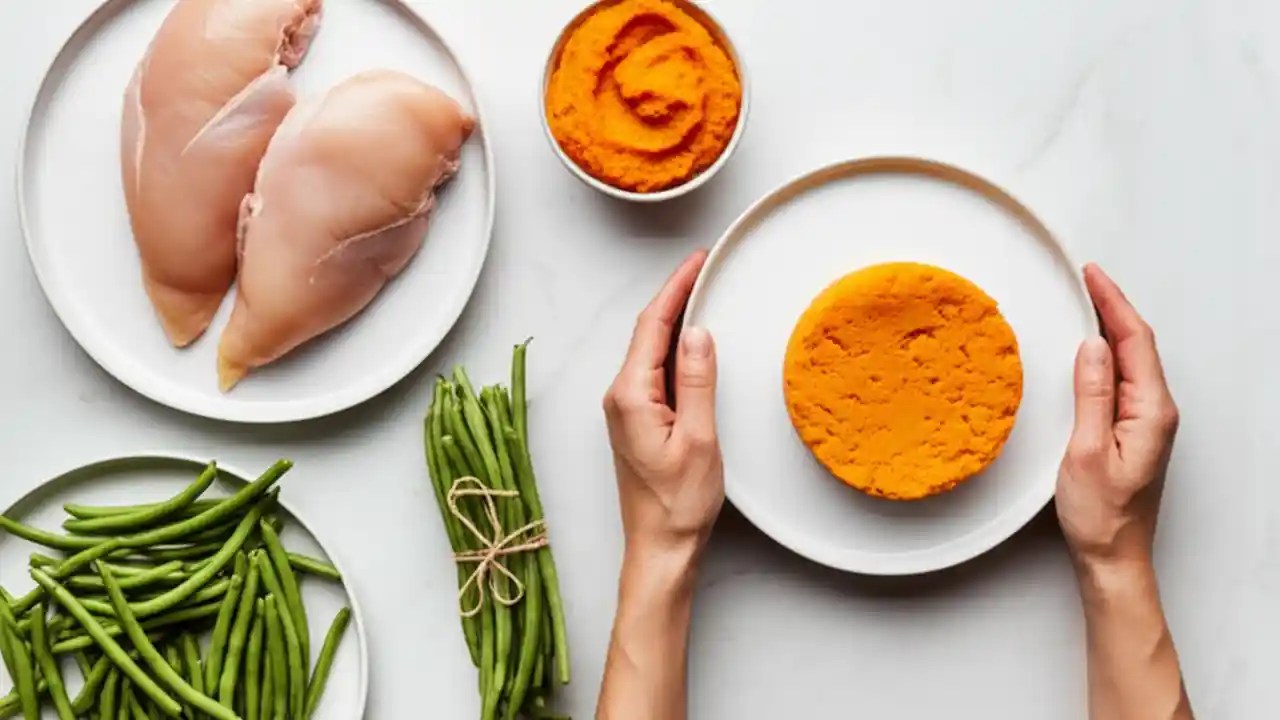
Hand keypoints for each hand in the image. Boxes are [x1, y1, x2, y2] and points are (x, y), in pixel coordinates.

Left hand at [603, 250, 723, 556]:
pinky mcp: (636, 420)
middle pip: (647, 332)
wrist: (660, 546)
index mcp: (631, 395)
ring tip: (703, 295)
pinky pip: (654, 372)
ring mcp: (626, 409)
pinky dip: (674, 351)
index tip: (696, 262)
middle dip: (675, 297)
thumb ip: (697, 381)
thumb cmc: (677, 504)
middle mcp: (620, 397)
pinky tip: (693, 344)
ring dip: (675, 322)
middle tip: (703, 269)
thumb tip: (697, 334)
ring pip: (650, 351)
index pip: (652, 325)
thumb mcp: (699, 438)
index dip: (676, 288)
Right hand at [1057, 264, 1179, 570]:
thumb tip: (1094, 346)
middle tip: (1086, 279)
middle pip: (1138, 344)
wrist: (1113, 556)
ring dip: (1110, 327)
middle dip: (1113, 307)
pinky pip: (1123, 379)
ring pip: (1132, 360)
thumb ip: (1093, 395)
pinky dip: (1107, 354)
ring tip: (1086, 302)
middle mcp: (1156, 411)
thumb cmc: (1101, 514)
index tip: (1091, 276)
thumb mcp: (1086, 451)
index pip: (1135, 341)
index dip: (1113, 303)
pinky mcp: (1134, 429)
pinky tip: (1090, 349)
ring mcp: (1147, 420)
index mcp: (1151, 411)